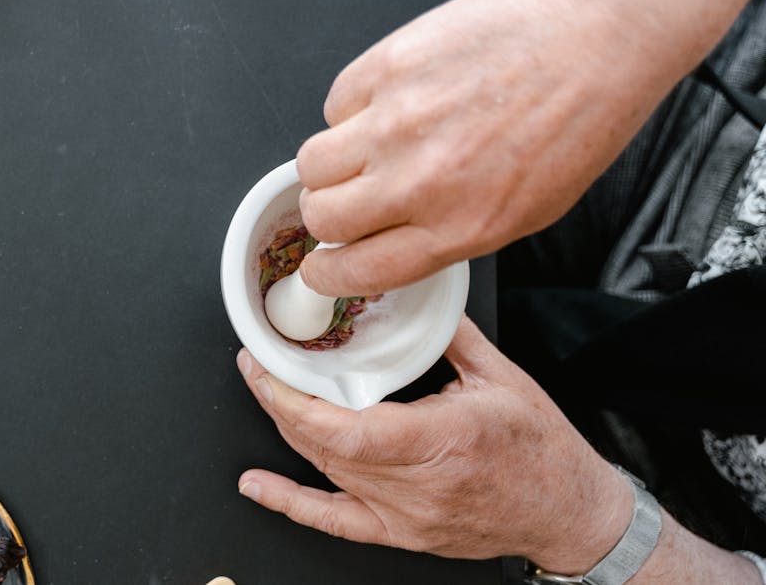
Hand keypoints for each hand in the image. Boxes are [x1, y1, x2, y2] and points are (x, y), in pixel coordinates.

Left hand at [235, 317, 629, 572]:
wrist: (570, 515)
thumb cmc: (544, 452)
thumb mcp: (503, 378)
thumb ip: (451, 334)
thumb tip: (415, 294)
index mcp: (446, 439)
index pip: (351, 431)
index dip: (298, 403)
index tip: (270, 369)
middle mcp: (421, 485)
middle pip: (329, 448)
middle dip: (280, 404)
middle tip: (255, 365)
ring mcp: (408, 515)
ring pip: (328, 473)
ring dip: (287, 432)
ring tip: (263, 393)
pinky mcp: (402, 533)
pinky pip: (335, 522)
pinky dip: (291, 502)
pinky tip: (258, 485)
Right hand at [295, 0, 765, 296]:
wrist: (592, 39)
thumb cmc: (574, 121)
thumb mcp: (523, 213)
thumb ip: (447, 235)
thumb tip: (392, 243)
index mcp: (457, 228)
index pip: (357, 271)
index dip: (328, 274)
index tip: (322, 267)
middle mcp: (419, 182)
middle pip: (322, 218)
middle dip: (327, 216)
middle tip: (347, 199)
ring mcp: (396, 122)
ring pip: (311, 164)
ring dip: (330, 165)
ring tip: (366, 148)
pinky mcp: (386, 69)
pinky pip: (335, 104)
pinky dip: (353, 108)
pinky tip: (392, 101)